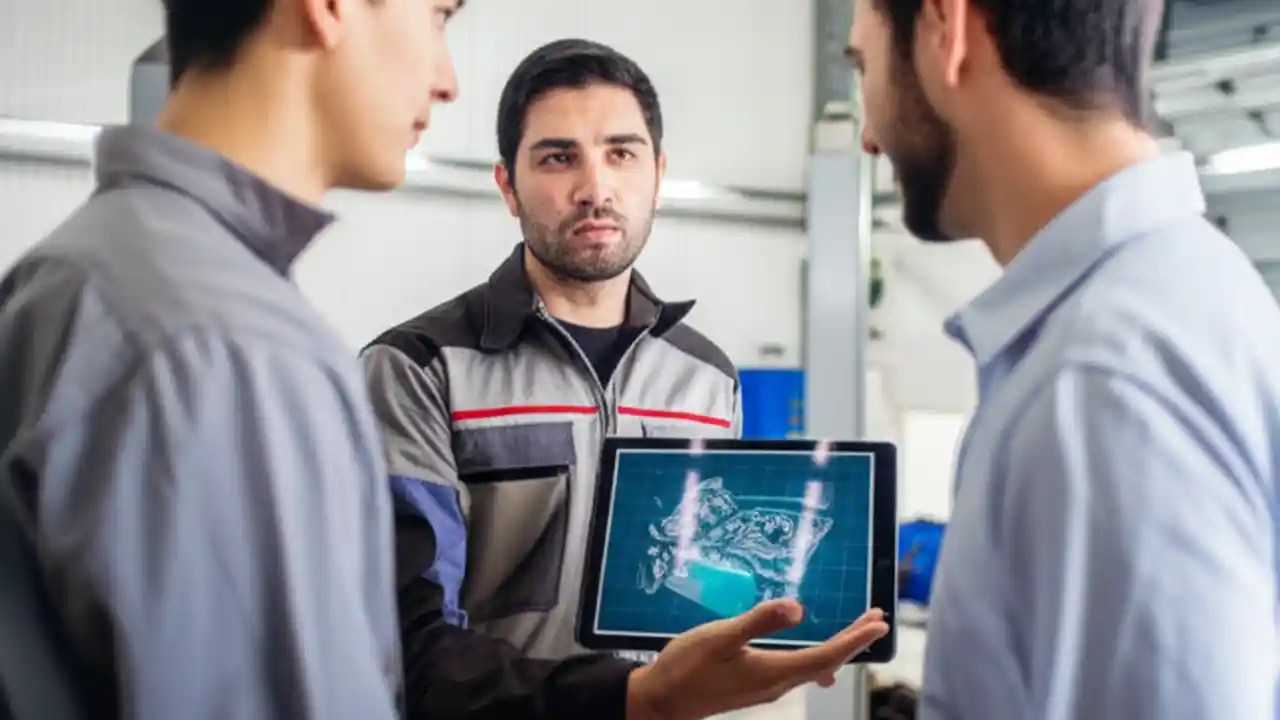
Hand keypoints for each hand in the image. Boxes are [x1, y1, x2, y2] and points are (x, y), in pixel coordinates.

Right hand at [625, 600, 888, 719]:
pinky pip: (799, 669)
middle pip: (825, 660)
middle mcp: (776, 683)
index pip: (824, 655)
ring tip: (857, 628)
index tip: (880, 624)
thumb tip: (798, 608)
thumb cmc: (685, 668)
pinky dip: (818, 654)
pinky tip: (820, 655)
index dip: (854, 639)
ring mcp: (767, 687)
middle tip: (878, 618)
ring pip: (814, 665)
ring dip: (838, 645)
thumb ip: (758, 621)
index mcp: (772, 671)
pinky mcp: (757, 685)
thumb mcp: (719, 637)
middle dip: (853, 639)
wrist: (661, 702)